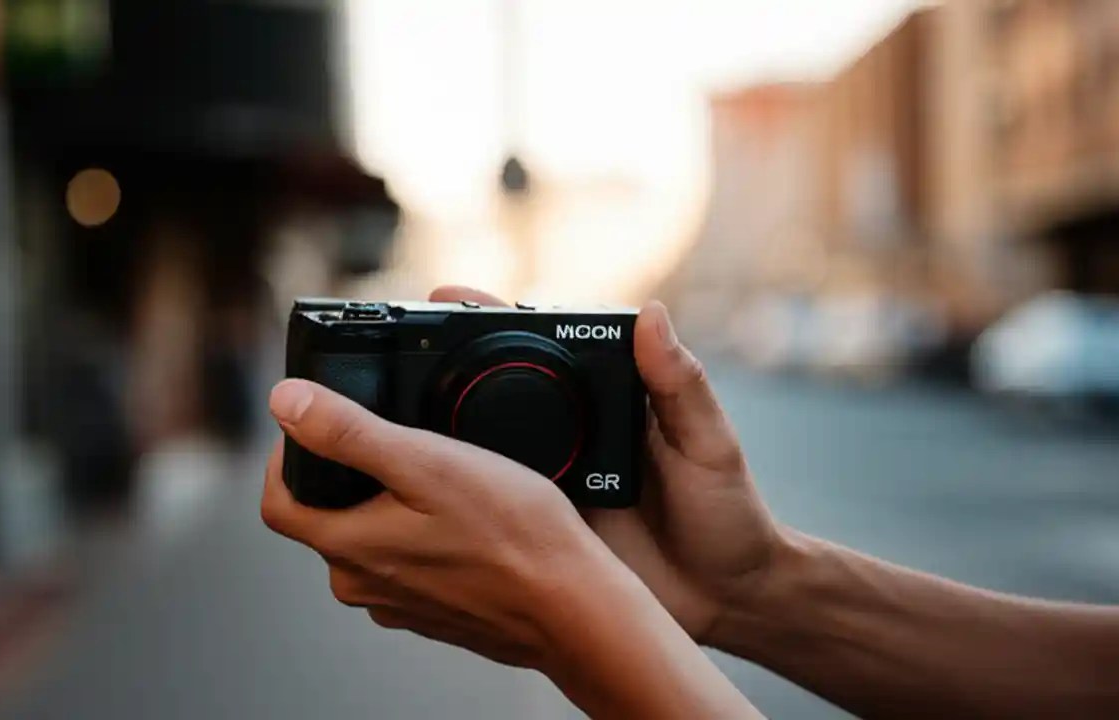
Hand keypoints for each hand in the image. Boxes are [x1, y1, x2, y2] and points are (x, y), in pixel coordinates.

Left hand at [260, 376, 650, 672]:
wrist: (574, 607)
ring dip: (391, 506)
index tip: (317, 427)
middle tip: (395, 442)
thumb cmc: (513, 538)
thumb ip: (350, 432)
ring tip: (439, 478)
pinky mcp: (434, 611)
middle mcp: (364, 585)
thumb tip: (286, 402)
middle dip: (349, 477)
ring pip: (372, 540)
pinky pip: (410, 563)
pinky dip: (424, 536)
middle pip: (326, 519)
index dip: (286, 460)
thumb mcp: (427, 461)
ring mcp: (400, 604)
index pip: (279, 504)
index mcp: (349, 548)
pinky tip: (465, 520)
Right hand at [428, 286, 784, 642]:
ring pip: (481, 446)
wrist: (724, 599)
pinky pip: (488, 504)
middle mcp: (566, 432)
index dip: (493, 318)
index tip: (449, 295)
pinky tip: (413, 484)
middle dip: (443, 362)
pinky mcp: (536, 528)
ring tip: (389, 408)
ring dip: (436, 428)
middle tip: (401, 345)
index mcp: (606, 397)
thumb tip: (653, 312)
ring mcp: (546, 481)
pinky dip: (453, 493)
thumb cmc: (728, 514)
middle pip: (494, 388)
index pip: (541, 344)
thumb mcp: (708, 443)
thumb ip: (681, 383)